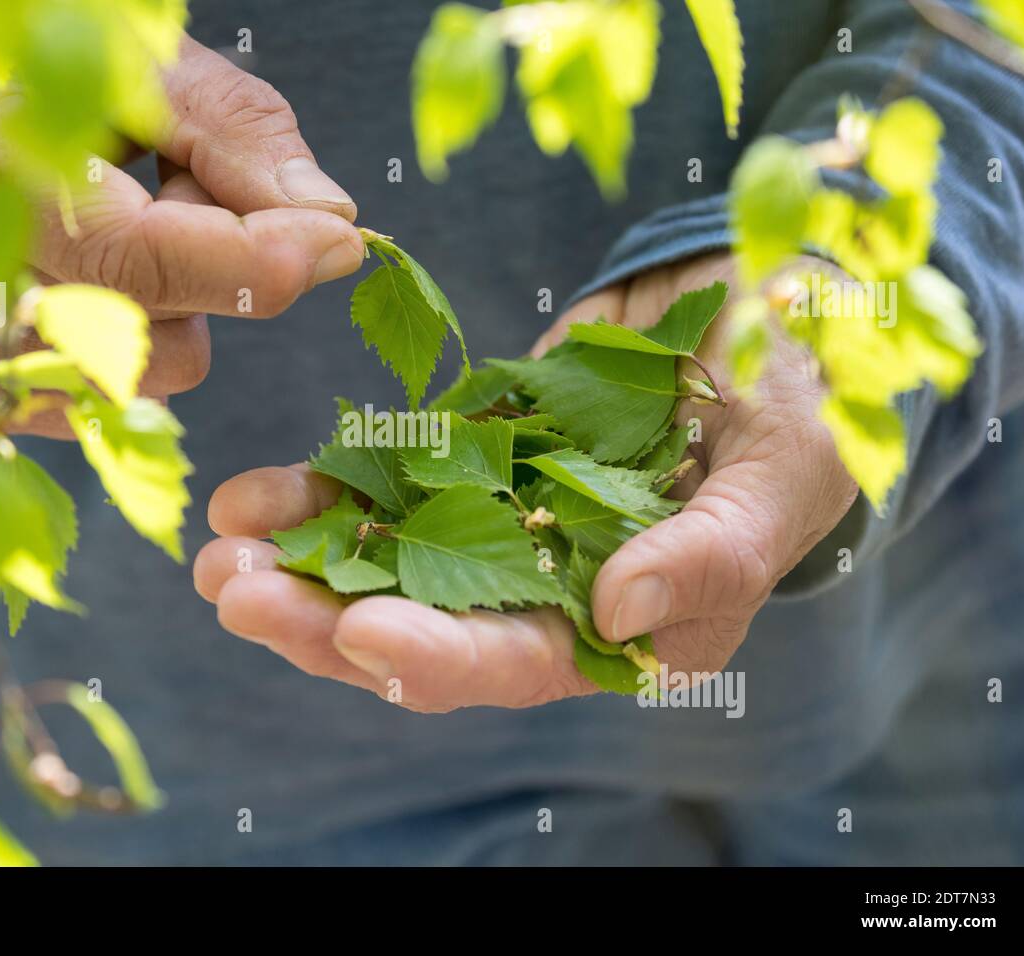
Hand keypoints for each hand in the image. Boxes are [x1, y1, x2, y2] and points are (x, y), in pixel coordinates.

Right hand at [0, 27, 364, 435]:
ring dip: (179, 306)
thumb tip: (329, 225)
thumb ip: (241, 139)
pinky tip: (103, 278)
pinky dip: (140, 341)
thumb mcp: (148, 65)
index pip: (142, 260)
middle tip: (186, 186)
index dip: (256, 263)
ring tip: (133, 224)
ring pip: (145, 375)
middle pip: (153, 332)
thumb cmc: (38, 71)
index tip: (339, 243)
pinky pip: (115, 398)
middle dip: (214, 267)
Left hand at [193, 254, 858, 711]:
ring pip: (383, 564)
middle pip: (422, 629)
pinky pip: (382, 486)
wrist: (767, 308)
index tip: (357, 632)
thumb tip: (615, 608)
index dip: (437, 656)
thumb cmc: (803, 402)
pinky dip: (319, 493)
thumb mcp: (785, 477)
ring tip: (220, 552)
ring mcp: (499, 522)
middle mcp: (545, 588)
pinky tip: (253, 498)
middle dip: (326, 621)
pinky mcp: (468, 459)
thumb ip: (710, 555)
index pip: (518, 663)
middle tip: (237, 596)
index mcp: (624, 626)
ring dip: (298, 565)